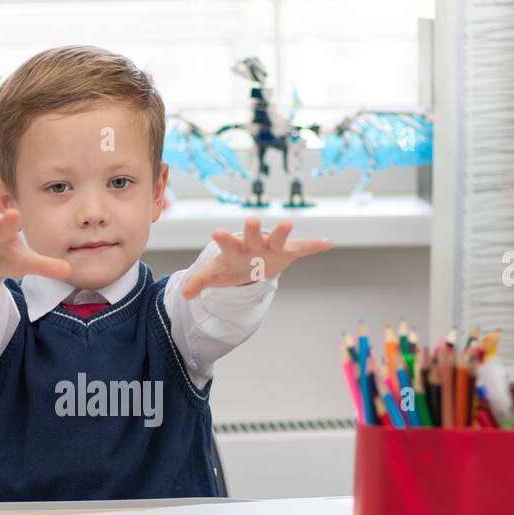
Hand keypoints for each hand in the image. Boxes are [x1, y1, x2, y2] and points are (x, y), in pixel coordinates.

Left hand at [182, 217, 331, 299]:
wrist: (252, 262)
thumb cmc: (231, 265)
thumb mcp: (214, 275)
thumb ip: (198, 282)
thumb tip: (185, 294)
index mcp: (235, 249)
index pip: (227, 243)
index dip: (222, 239)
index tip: (216, 232)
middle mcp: (253, 244)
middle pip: (252, 235)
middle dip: (252, 229)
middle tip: (250, 220)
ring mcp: (272, 246)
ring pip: (278, 237)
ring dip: (282, 231)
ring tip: (288, 223)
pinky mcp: (288, 251)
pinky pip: (303, 248)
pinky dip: (315, 245)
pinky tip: (328, 243)